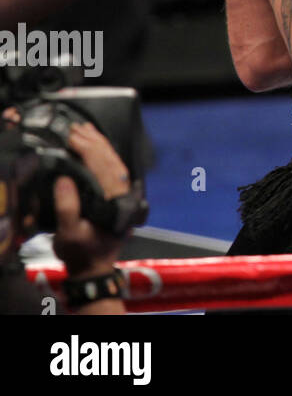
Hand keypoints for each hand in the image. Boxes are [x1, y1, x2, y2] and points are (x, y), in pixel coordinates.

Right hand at [52, 123, 130, 278]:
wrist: (94, 268)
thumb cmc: (81, 252)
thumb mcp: (69, 234)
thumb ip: (67, 208)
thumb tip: (65, 180)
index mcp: (114, 199)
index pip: (102, 166)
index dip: (87, 148)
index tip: (72, 136)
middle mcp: (123, 192)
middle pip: (111, 159)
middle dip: (94, 141)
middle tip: (77, 127)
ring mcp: (123, 192)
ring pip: (114, 161)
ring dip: (100, 144)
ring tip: (86, 129)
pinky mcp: (119, 194)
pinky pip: (113, 168)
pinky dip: (104, 154)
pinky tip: (96, 146)